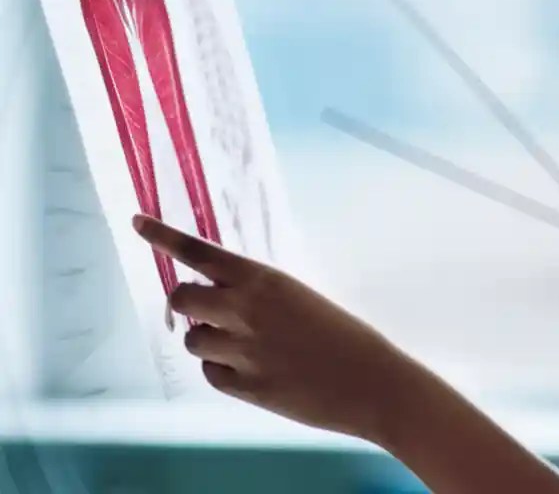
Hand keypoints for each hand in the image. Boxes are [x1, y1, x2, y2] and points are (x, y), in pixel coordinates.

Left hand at [132, 213, 418, 442]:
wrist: (373, 381)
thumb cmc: (343, 335)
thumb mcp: (300, 297)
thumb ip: (255, 295)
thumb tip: (212, 305)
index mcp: (263, 279)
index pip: (198, 251)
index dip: (162, 235)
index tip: (136, 221)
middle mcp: (244, 310)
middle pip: (180, 297)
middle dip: (188, 303)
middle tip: (209, 310)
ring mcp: (241, 351)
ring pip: (192, 338)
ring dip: (208, 339)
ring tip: (246, 345)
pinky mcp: (243, 387)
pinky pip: (210, 373)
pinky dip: (223, 370)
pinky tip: (257, 369)